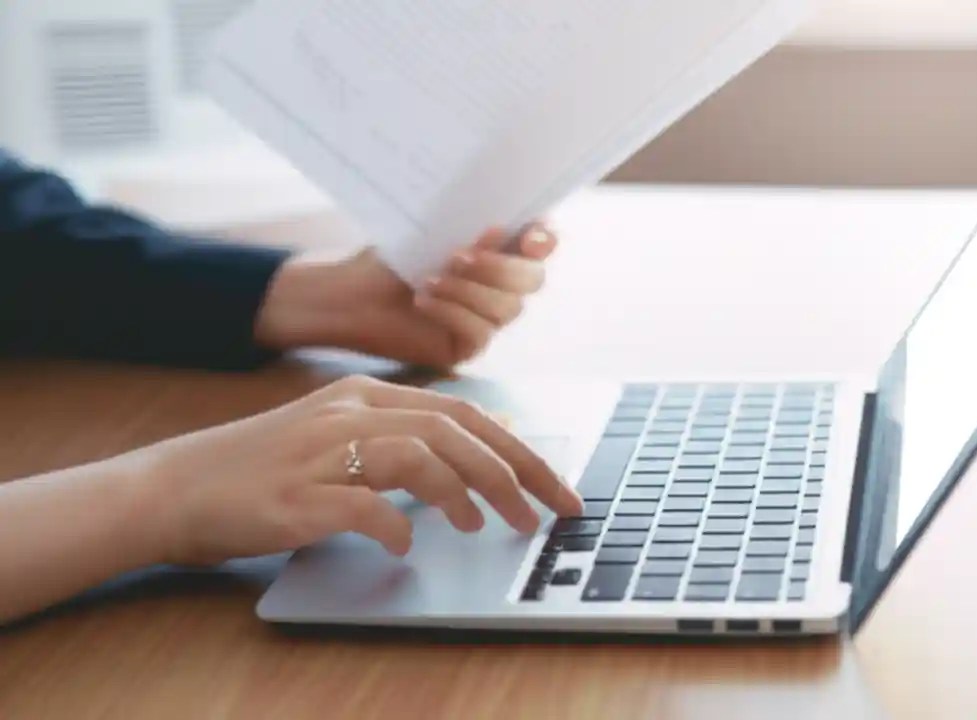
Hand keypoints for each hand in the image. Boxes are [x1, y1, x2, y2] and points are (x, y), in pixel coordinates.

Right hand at [135, 375, 582, 565]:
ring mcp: (320, 452)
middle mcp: (348, 413)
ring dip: (464, 492)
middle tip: (545, 513)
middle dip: (512, 472)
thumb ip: (399, 441)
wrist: (174, 487)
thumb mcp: (338, 438)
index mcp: (364, 396)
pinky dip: (396, 525)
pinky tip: (406, 545)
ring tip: (485, 526)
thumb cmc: (264, 470)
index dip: (519, 450)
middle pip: (454, 430)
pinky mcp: (295, 497)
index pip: (464, 413)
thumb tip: (473, 460)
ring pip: (418, 454)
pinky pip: (363, 506)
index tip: (557, 486)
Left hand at [254, 224, 557, 368]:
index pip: (542, 242)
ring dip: (469, 290)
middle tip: (460, 256)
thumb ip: (470, 226)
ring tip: (430, 278)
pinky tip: (424, 300)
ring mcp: (488, 318)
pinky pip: (480, 332)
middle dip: (501, 268)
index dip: (545, 239)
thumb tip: (500, 228)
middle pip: (533, 279)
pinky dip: (453, 312)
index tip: (531, 236)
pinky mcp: (468, 346)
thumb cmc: (390, 257)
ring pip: (508, 308)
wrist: (349, 293)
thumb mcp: (431, 230)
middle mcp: (501, 284)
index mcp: (500, 248)